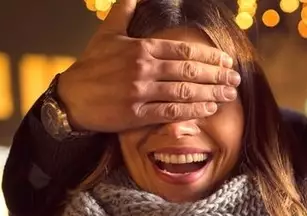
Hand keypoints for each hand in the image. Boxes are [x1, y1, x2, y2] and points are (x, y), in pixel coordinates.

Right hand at [56, 0, 241, 132]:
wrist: (71, 97)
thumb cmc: (91, 65)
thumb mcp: (107, 33)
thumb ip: (125, 11)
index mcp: (140, 48)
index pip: (183, 50)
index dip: (209, 56)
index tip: (226, 61)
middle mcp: (143, 68)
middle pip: (189, 70)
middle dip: (217, 75)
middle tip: (236, 79)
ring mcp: (140, 91)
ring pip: (184, 91)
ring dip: (212, 92)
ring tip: (230, 94)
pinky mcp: (136, 113)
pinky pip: (172, 111)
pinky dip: (193, 110)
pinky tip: (209, 108)